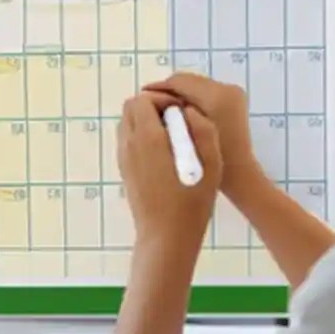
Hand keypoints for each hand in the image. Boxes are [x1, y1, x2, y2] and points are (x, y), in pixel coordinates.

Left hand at [118, 93, 222, 250]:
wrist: (165, 234)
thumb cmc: (192, 201)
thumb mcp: (210, 164)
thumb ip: (202, 130)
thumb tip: (187, 110)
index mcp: (147, 138)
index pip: (142, 100)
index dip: (162, 99)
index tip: (181, 111)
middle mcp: (129, 144)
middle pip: (130, 108)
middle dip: (152, 107)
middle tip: (177, 121)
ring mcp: (123, 157)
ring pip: (127, 123)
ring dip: (146, 121)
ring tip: (173, 137)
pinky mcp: (124, 169)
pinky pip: (127, 140)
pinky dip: (142, 136)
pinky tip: (164, 153)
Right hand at [142, 72, 262, 198]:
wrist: (239, 173)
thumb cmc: (208, 159)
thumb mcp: (183, 133)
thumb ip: (167, 110)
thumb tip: (150, 97)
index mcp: (215, 95)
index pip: (179, 82)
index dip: (158, 87)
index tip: (142, 97)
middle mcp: (227, 89)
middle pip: (188, 82)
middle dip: (168, 90)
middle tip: (149, 103)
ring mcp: (233, 94)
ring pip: (196, 87)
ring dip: (179, 95)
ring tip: (162, 109)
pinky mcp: (234, 101)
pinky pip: (205, 94)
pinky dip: (190, 100)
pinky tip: (179, 114)